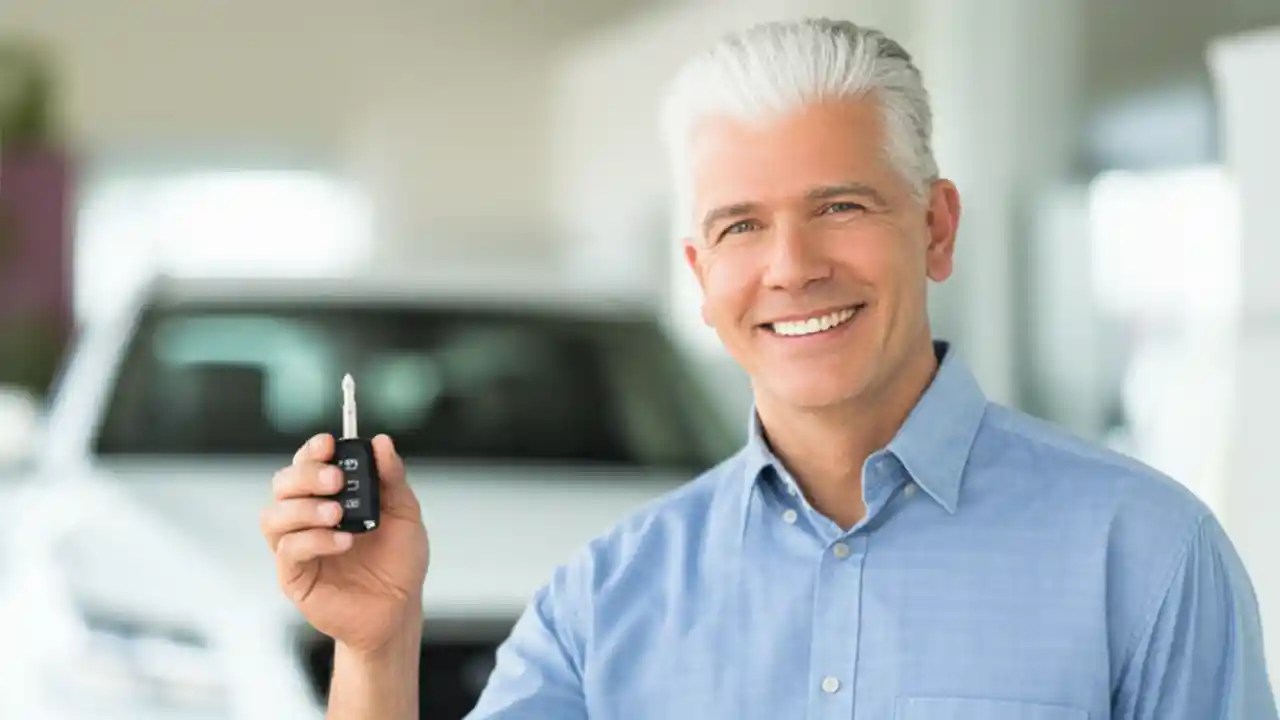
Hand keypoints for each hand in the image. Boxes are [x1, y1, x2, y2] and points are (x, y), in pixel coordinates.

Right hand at [261, 433, 428, 654]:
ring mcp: (297, 548)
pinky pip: (288, 551)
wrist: (400, 609)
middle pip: (282, 485)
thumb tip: (381, 442)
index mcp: (329, 497)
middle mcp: (307, 518)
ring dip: (304, 508)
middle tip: (336, 479)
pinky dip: (313, 540)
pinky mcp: (295, 577)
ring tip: (337, 513)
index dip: (311, 450)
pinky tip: (342, 541)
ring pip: (274, 517)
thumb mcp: (405, 514)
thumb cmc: (398, 562)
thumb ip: (392, 478)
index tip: (329, 443)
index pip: (306, 464)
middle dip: (306, 475)